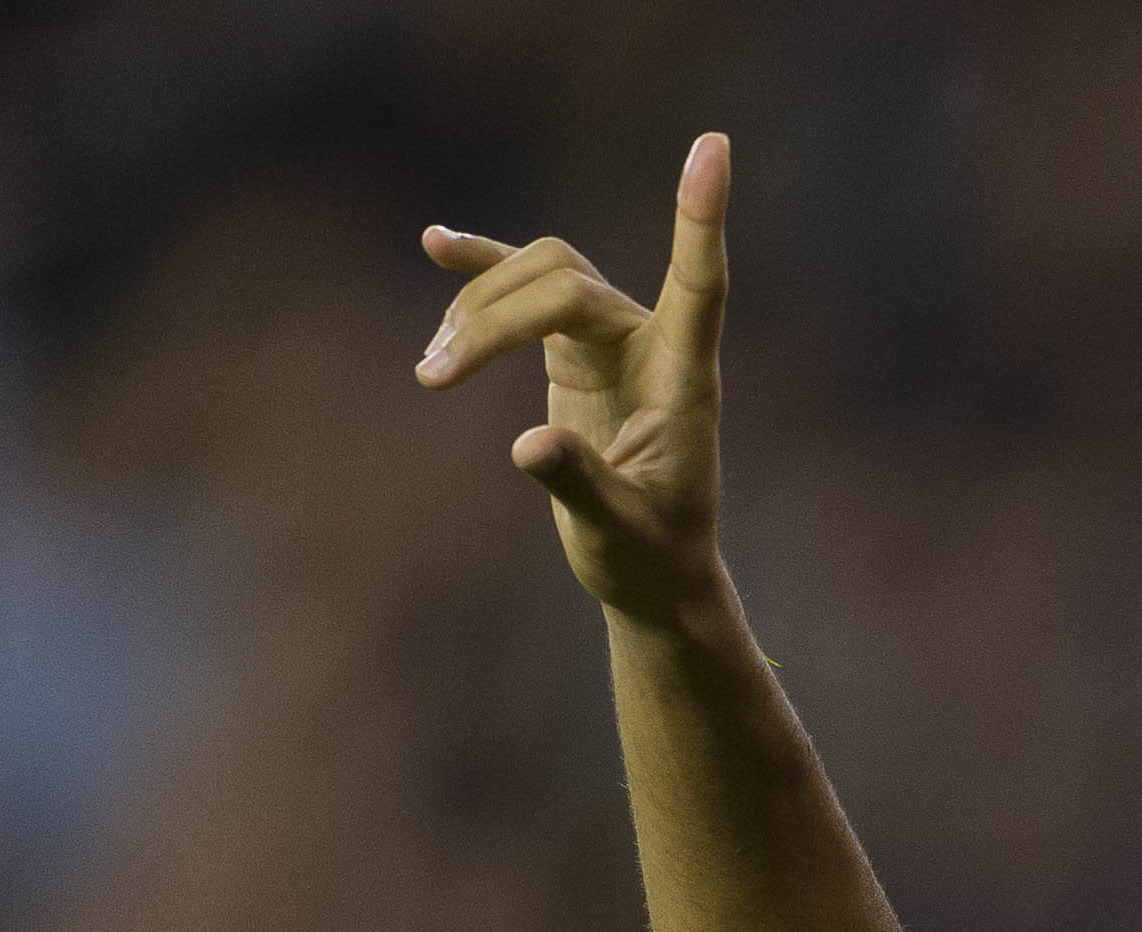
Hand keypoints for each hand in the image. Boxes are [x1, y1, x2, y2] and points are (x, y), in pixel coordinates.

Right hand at [416, 133, 732, 631]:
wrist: (651, 575)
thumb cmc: (649, 559)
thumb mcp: (616, 534)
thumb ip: (580, 486)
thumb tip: (530, 446)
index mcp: (684, 380)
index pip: (700, 285)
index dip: (700, 218)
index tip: (711, 145)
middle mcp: (652, 344)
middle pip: (566, 282)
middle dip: (495, 317)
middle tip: (436, 374)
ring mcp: (612, 340)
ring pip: (537, 278)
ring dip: (477, 309)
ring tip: (431, 370)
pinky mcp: (575, 350)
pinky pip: (526, 292)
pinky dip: (484, 270)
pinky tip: (437, 244)